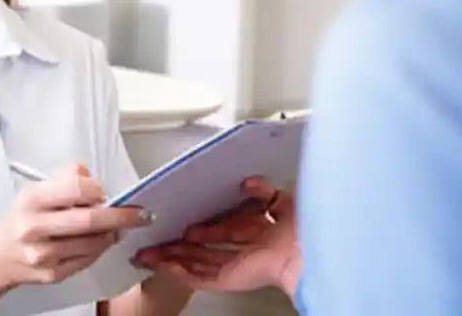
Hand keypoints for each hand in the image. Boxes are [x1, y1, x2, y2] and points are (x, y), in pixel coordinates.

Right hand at [0, 163, 152, 287]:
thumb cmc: (21, 219)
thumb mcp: (36, 191)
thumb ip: (65, 179)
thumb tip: (88, 174)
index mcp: (32, 199)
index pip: (75, 189)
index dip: (97, 189)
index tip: (106, 191)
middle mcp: (35, 227)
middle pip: (89, 220)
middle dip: (121, 216)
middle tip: (140, 213)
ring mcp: (44, 254)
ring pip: (93, 243)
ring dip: (112, 234)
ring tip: (119, 226)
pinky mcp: (52, 274)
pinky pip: (87, 260)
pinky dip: (100, 249)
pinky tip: (102, 241)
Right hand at [134, 177, 300, 295]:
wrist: (309, 251)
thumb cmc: (306, 229)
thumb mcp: (283, 199)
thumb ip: (263, 190)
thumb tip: (247, 182)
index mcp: (262, 235)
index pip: (227, 231)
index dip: (206, 228)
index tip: (188, 225)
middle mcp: (249, 252)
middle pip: (208, 250)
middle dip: (182, 246)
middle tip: (161, 241)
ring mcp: (237, 267)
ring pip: (198, 264)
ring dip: (173, 258)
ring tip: (152, 253)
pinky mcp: (230, 280)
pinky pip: (200, 278)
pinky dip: (180, 272)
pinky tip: (165, 264)